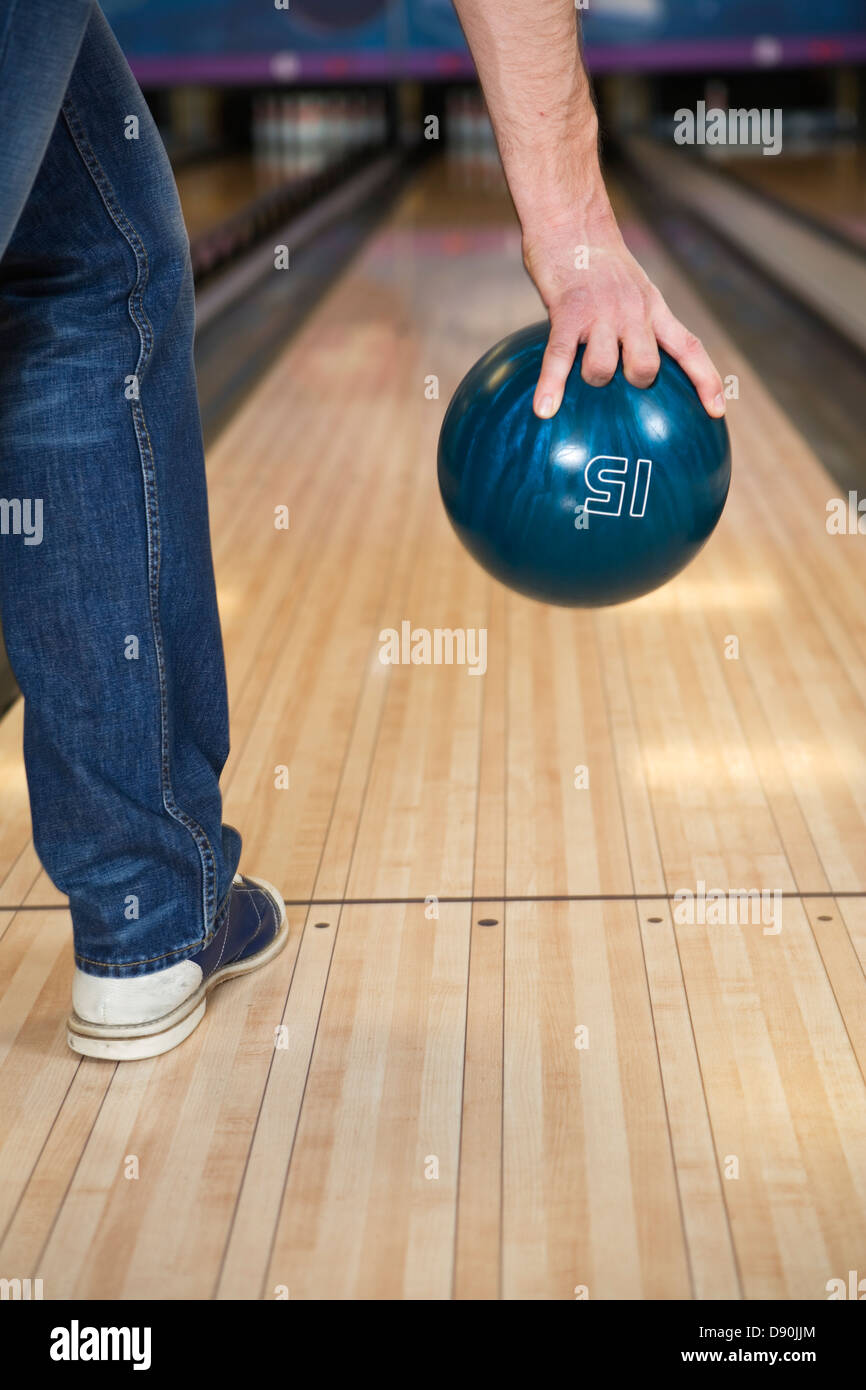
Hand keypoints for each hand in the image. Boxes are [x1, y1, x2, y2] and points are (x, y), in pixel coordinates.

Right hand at [522, 203, 725, 420]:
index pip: (688, 347)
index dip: (704, 381)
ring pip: (604, 369)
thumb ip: (633, 320)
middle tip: (619, 375)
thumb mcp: (629, 287)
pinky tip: (544, 410)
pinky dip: (551, 386)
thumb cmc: (593, 259)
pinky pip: (561, 358)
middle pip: (646, 368)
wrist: (570, 218)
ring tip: (579, 370)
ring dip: (592, 378)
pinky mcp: (568, 314)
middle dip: (634, 382)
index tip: (716, 412)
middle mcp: (632, 312)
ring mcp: (600, 314)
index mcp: (652, 308)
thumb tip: (626, 359)